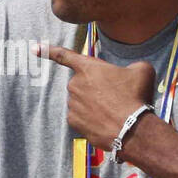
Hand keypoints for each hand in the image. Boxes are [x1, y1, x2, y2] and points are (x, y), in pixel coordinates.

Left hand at [39, 44, 155, 150]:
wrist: (132, 129)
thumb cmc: (136, 97)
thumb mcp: (143, 71)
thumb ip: (132, 67)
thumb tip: (131, 72)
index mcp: (88, 67)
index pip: (64, 55)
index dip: (49, 50)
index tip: (35, 48)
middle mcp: (74, 84)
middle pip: (83, 84)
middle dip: (96, 89)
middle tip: (116, 97)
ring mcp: (72, 104)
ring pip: (82, 102)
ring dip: (95, 105)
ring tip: (115, 112)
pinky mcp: (74, 122)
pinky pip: (82, 118)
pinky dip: (92, 120)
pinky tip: (107, 122)